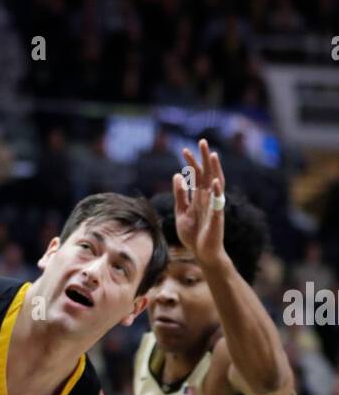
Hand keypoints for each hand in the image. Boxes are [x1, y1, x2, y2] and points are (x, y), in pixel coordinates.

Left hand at [174, 138, 226, 267]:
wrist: (202, 254)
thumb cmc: (193, 235)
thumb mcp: (181, 213)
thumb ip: (180, 195)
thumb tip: (177, 176)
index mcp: (199, 197)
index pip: (196, 175)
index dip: (191, 163)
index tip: (184, 150)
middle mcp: (208, 198)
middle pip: (208, 174)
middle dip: (205, 158)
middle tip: (202, 141)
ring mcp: (214, 207)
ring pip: (216, 184)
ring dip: (215, 169)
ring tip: (213, 155)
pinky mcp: (217, 218)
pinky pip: (218, 203)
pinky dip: (216, 192)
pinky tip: (214, 182)